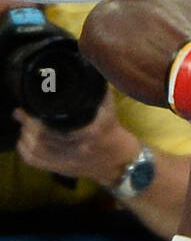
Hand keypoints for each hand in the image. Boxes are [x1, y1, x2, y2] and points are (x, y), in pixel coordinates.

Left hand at [13, 95, 137, 185]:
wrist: (119, 159)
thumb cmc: (112, 131)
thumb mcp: (109, 110)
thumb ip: (100, 93)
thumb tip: (89, 71)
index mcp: (91, 133)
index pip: (55, 129)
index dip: (36, 120)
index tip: (27, 108)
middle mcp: (78, 149)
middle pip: (42, 139)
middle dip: (27, 125)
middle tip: (21, 114)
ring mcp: (68, 161)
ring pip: (36, 151)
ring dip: (25, 137)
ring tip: (23, 125)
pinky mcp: (61, 169)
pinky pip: (36, 162)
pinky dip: (25, 151)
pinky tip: (24, 140)